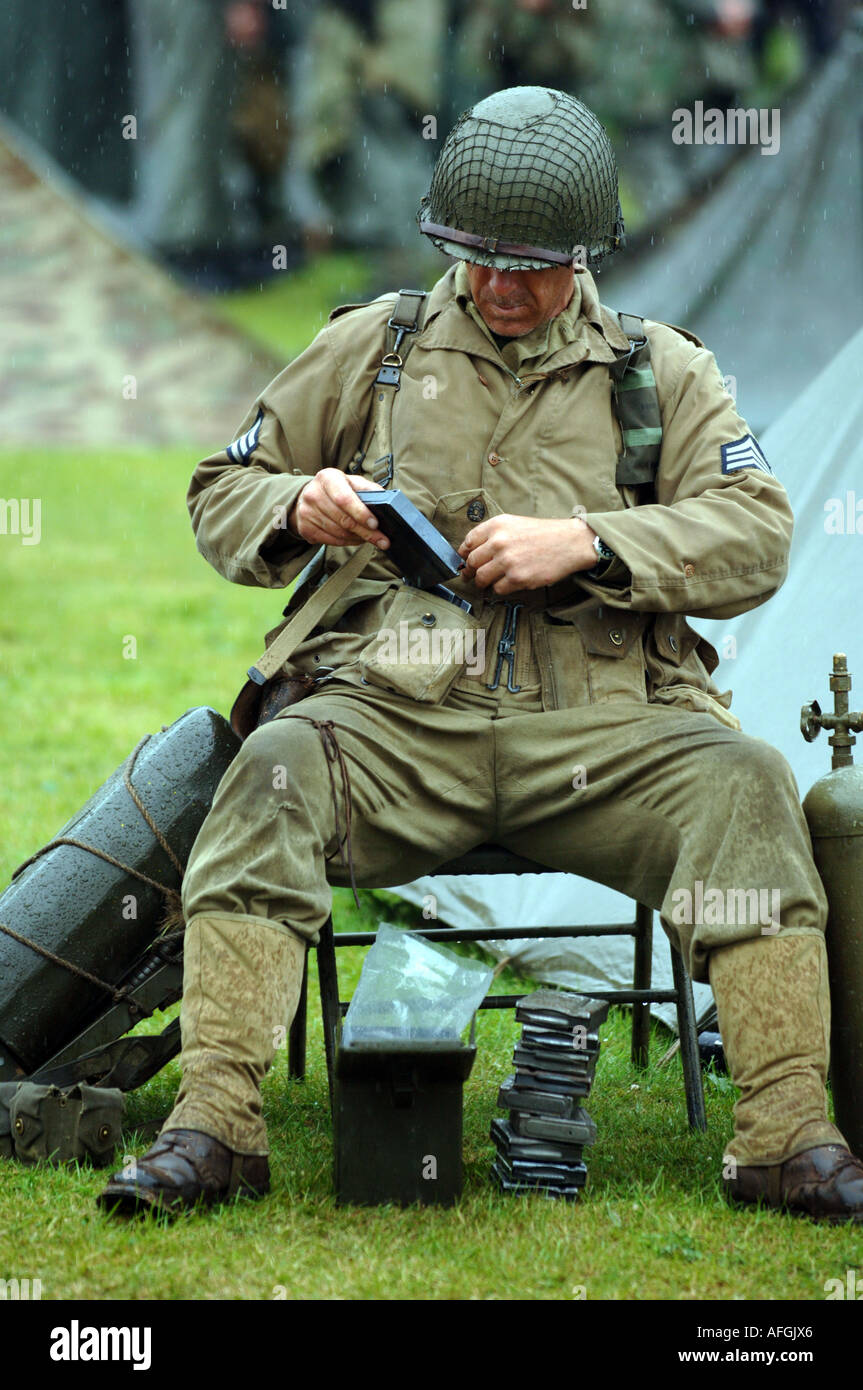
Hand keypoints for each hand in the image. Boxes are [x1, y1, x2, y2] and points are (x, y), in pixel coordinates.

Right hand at [288, 470, 389, 549]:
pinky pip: (331, 541)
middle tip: (382, 540)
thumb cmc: (336, 489)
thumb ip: (369, 489)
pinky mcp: (304, 528)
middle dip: (366, 532)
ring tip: (370, 538)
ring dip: (358, 538)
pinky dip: (347, 542)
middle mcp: (313, 494)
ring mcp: (306, 512)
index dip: (361, 513)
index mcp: (327, 478)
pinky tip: (355, 539)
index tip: (375, 524)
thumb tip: (386, 502)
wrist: (307, 496)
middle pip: (343, 520)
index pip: (344, 499)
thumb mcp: (352, 482)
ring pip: (338, 533)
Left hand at [458, 514, 597, 594]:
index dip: (464, 555)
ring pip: (481, 578)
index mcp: (497, 525)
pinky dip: (500, 589)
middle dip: (470, 571)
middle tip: (472, 576)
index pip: (467, 542)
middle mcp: (499, 542)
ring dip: (483, 583)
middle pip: (471, 562)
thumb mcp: (514, 523)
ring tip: (488, 582)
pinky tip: (508, 583)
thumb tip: (471, 552)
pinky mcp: (517, 578)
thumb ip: (492, 535)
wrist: (568, 543)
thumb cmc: (542, 534)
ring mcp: (507, 561)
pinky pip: (497, 589)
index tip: (465, 560)